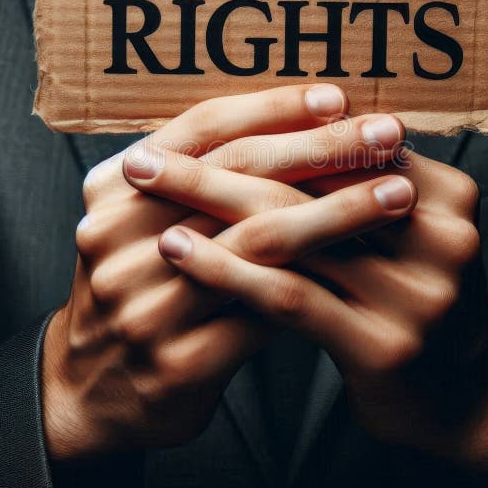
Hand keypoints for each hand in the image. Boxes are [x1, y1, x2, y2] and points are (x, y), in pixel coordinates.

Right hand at [42, 84, 404, 458]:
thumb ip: (199, 177)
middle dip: (320, 150)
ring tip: (397, 193)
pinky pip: (262, 312)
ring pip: (258, 244)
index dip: (273, 109)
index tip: (336, 98)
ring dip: (338, 213)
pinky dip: (319, 279)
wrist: (90, 389)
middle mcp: (119, 242)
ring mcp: (146, 305)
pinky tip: (369, 263)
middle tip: (386, 134)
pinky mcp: (179, 364)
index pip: (202, 130)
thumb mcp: (144, 219)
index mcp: (112, 191)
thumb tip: (301, 129)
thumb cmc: (140, 286)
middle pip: (235, 177)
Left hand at [145, 120, 487, 470]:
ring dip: (210, 206)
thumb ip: (356, 186)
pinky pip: (290, 296)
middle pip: (312, 183)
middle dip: (221, 162)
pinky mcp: (383, 346)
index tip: (198, 127)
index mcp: (449, 195)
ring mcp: (417, 295)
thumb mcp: (403, 232)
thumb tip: (278, 129)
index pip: (341, 147)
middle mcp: (443, 237)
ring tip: (151, 192)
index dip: (265, 134)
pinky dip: (228, 270)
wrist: (466, 399)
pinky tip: (182, 253)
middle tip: (149, 154)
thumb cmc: (411, 298)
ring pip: (295, 234)